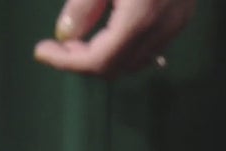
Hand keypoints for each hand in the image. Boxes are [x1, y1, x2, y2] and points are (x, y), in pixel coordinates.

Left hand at [34, 0, 195, 76]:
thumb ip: (82, 7)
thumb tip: (66, 36)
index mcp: (140, 17)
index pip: (99, 61)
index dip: (65, 62)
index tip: (42, 50)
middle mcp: (163, 27)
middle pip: (117, 68)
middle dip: (83, 61)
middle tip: (60, 43)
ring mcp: (177, 23)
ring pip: (135, 62)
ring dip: (104, 56)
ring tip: (80, 37)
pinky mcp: (183, 15)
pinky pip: (150, 47)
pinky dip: (123, 47)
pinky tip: (106, 30)